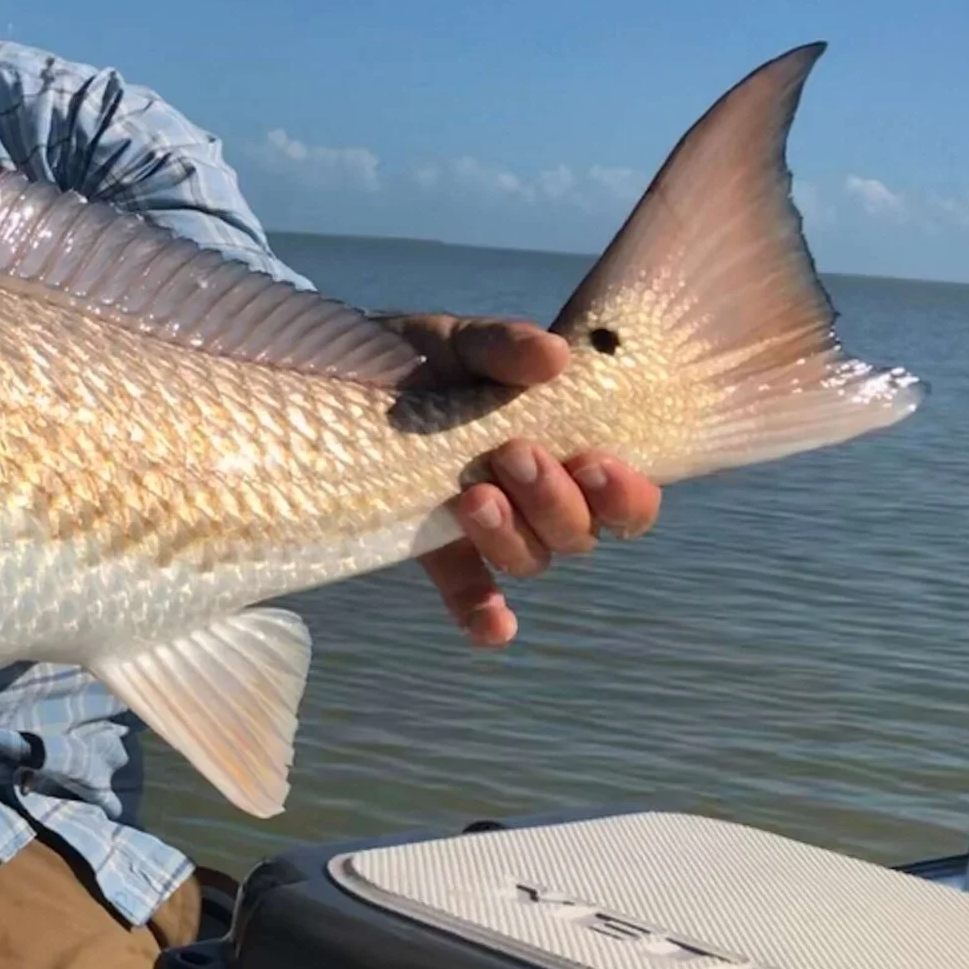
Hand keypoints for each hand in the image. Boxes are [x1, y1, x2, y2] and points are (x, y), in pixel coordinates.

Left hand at [382, 314, 661, 648]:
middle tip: (514, 454)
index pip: (624, 498)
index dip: (624, 494)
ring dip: (511, 536)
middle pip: (575, 534)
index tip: (593, 461)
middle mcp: (537, 498)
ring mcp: (487, 527)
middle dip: (554, 501)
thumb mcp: (463, 340)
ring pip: (528, 559)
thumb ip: (505, 345)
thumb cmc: (427, 356)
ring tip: (473, 496)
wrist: (343, 371)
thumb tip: (553, 356)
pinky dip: (483, 614)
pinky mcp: (434, 546)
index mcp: (567, 449)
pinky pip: (468, 593)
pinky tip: (494, 627)